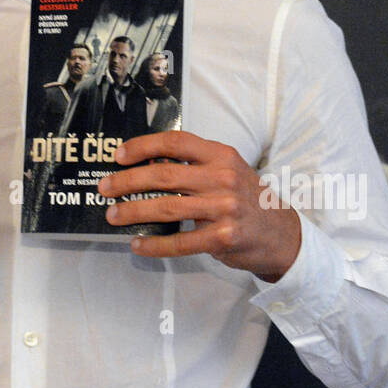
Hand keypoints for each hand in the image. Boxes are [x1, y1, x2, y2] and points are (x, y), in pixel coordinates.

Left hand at [99, 131, 300, 280]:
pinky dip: (155, 245)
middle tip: (104, 188)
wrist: (282, 234)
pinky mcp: (223, 238)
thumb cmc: (247, 199)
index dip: (143, 146)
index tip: (119, 155)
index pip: (175, 142)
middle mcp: (223, 178)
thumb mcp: (227, 170)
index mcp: (221, 155)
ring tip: (113, 214)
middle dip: (127, 182)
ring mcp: (224, 208)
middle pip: (164, 175)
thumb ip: (194, 164)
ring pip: (167, 207)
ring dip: (133, 211)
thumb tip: (145, 163)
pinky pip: (180, 242)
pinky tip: (138, 244)